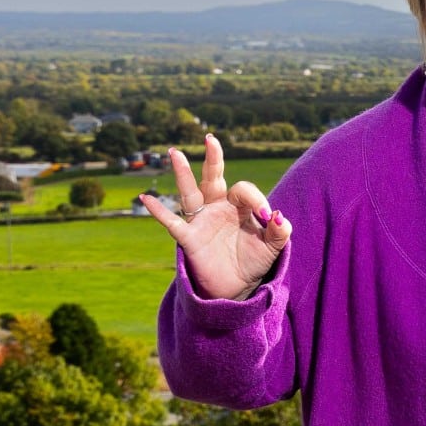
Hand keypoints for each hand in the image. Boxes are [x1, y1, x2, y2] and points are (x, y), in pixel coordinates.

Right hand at [141, 134, 291, 300]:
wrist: (237, 286)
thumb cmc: (254, 261)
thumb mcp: (273, 246)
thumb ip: (280, 230)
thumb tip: (276, 215)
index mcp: (239, 207)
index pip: (243, 190)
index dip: (255, 199)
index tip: (266, 216)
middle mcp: (218, 208)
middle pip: (213, 178)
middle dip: (213, 159)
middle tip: (210, 139)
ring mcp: (201, 221)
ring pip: (190, 192)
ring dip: (182, 173)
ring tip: (174, 152)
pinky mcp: (189, 238)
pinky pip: (171, 222)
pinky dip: (158, 210)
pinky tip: (145, 198)